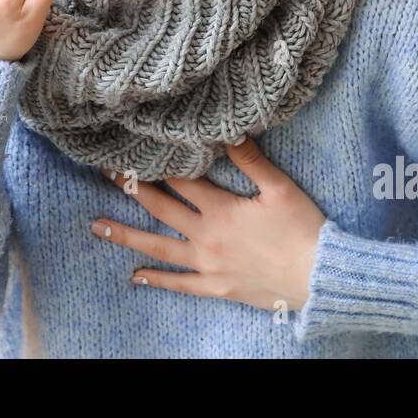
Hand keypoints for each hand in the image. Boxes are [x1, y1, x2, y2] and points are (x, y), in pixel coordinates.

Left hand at [90, 138, 326, 315]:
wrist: (319, 276)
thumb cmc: (303, 229)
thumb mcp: (279, 188)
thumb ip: (250, 160)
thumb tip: (226, 131)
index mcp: (220, 209)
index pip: (180, 180)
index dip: (155, 163)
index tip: (130, 150)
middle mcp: (206, 236)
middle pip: (161, 208)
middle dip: (131, 190)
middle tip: (105, 175)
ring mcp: (208, 264)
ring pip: (159, 248)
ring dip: (127, 236)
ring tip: (97, 226)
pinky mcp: (217, 286)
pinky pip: (180, 285)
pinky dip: (157, 280)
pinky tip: (136, 275)